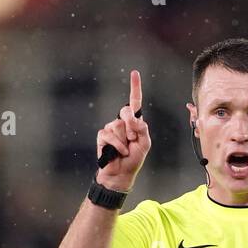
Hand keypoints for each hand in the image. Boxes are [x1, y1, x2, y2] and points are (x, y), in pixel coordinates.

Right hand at [95, 70, 151, 192]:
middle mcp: (122, 122)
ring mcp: (111, 128)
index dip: (135, 87)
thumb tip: (134, 119)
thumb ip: (142, 129)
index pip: (134, 101)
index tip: (134, 73)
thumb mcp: (145, 143)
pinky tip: (119, 152)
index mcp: (134, 122)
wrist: (121, 174)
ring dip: (124, 140)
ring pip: (118, 125)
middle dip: (131, 124)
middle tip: (133, 139)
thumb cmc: (134, 159)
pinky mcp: (102, 136)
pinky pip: (109, 134)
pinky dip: (117, 144)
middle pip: (126, 111)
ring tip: (125, 150)